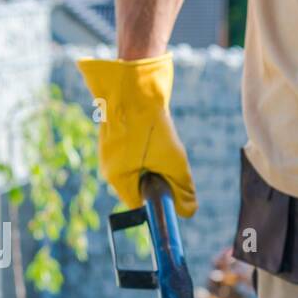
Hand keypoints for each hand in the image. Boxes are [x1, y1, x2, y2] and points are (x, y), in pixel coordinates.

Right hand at [77, 54, 197, 215]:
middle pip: (139, 186)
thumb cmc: (150, 126)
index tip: (171, 187)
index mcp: (116, 178)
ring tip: (158, 142)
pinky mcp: (115, 137)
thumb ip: (182, 189)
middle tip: (167, 160)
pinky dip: (148, 148)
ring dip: (154, 161)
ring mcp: (109, 151)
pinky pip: (135, 153)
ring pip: (139, 168)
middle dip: (157, 177)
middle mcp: (108, 167)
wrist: (134, 86)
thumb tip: (188, 211)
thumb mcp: (174, 162)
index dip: (157, 199)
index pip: (137, 204)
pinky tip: (152, 133)